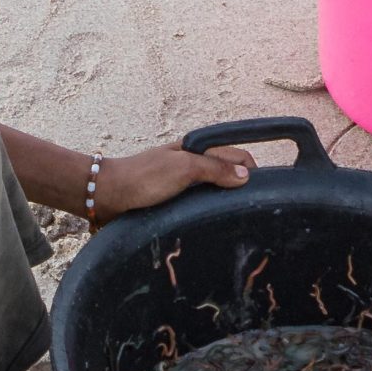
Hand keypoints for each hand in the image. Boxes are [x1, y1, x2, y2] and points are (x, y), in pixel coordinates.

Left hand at [95, 142, 252, 222]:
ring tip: (237, 219)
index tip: (264, 192)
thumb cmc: (144, 178)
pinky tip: (214, 221)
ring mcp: (184, 181)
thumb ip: (215, 169)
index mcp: (198, 149)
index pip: (238, 155)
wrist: (107, 195)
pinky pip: (201, 201)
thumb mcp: (184, 169)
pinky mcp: (174, 198)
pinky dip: (211, 208)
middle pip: (229, 172)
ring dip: (226, 199)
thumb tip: (247, 177)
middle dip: (243, 185)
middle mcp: (193, 163)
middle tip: (253, 209)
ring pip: (216, 188)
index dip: (253, 170)